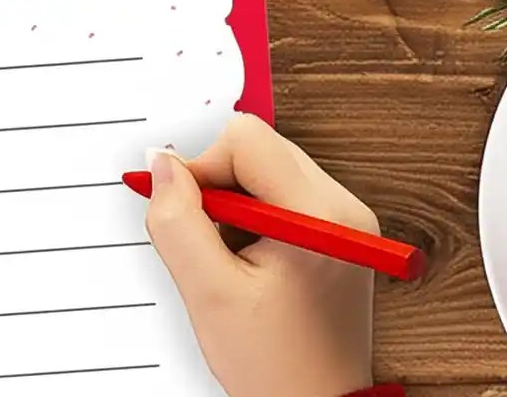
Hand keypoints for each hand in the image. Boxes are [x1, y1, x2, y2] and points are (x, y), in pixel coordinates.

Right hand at [145, 114, 377, 396]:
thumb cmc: (276, 367)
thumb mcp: (210, 293)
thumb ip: (178, 221)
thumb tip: (161, 164)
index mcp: (320, 215)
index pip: (247, 139)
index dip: (201, 167)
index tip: (182, 210)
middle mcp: (343, 207)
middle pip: (258, 148)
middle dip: (218, 187)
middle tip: (208, 243)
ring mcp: (345, 219)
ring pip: (265, 169)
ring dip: (233, 205)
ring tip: (232, 260)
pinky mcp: (337, 231)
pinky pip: (280, 194)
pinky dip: (251, 218)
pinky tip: (249, 261)